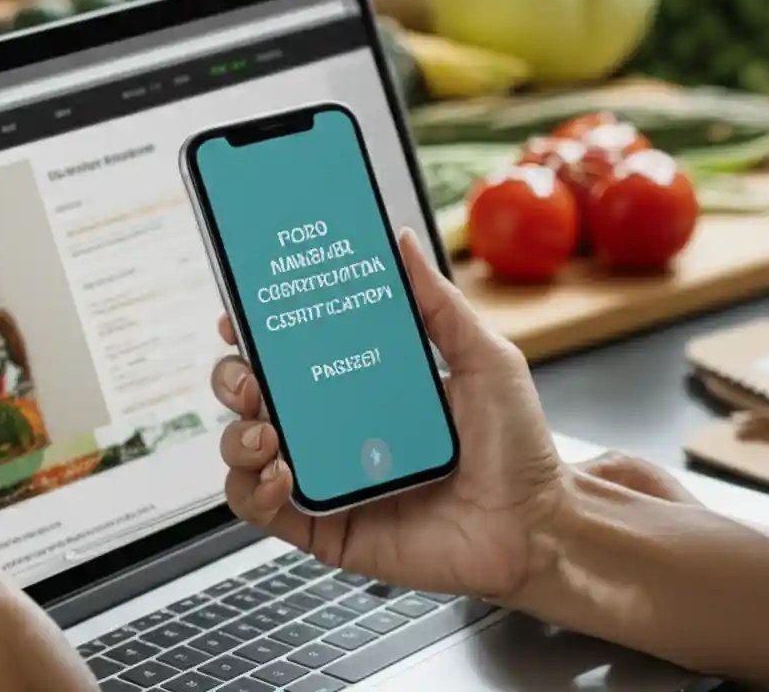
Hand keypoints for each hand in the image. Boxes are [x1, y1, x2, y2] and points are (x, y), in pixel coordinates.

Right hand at [211, 228, 565, 600]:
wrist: (535, 527)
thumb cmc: (517, 449)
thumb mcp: (485, 359)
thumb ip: (439, 303)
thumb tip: (401, 241)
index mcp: (363, 385)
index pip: (292, 352)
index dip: (257, 331)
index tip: (240, 311)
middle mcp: (336, 430)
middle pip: (254, 396)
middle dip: (232, 378)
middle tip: (251, 378)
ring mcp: (327, 478)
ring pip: (244, 451)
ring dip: (236, 435)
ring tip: (266, 430)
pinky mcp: (325, 528)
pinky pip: (264, 512)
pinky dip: (254, 490)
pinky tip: (280, 473)